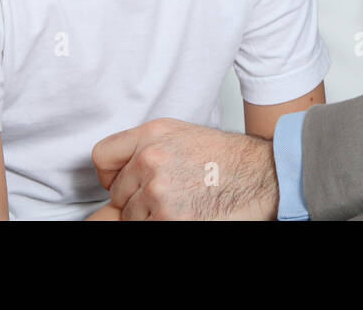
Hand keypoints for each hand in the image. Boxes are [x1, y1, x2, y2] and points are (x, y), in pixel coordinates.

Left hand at [91, 118, 278, 220]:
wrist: (260, 175)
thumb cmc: (227, 159)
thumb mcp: (181, 135)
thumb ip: (146, 149)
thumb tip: (118, 177)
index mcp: (152, 134)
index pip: (102, 156)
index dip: (109, 175)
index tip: (118, 182)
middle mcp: (150, 159)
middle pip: (117, 193)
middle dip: (136, 199)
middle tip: (168, 194)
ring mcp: (157, 191)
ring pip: (130, 216)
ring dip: (150, 216)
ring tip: (181, 203)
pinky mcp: (167, 218)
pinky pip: (146, 227)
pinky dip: (163, 224)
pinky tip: (185, 213)